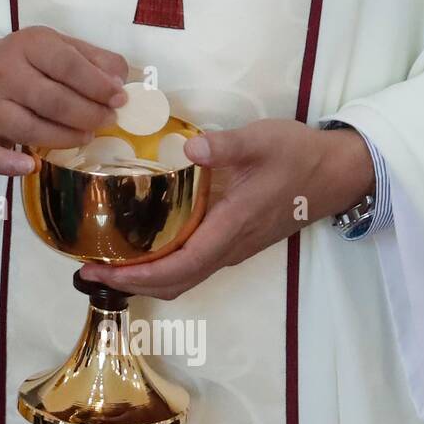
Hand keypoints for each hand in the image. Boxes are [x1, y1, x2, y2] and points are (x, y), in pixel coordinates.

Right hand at [0, 27, 128, 174]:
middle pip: (53, 101)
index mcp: (28, 45)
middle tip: (108, 120)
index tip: (120, 99)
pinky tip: (31, 166)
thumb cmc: (23, 61)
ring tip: (87, 136)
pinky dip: (6, 164)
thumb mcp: (56, 45)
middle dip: (89, 114)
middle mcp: (4, 73)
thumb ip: (91, 58)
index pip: (68, 66)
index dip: (98, 85)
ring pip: (30, 129)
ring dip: (65, 138)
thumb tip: (120, 79)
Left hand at [80, 120, 373, 300]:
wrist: (335, 173)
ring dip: (144, 279)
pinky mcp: (233, 242)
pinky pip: (191, 265)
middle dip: (129, 283)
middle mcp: (228, 249)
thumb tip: (190, 149)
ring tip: (106, 263)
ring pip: (182, 278)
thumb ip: (225, 145)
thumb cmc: (298, 155)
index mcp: (229, 229)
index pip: (177, 268)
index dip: (135, 277)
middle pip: (173, 283)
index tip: (99, 270)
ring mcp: (231, 249)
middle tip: (87, 269)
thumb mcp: (262, 140)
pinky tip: (141, 247)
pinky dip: (161, 267)